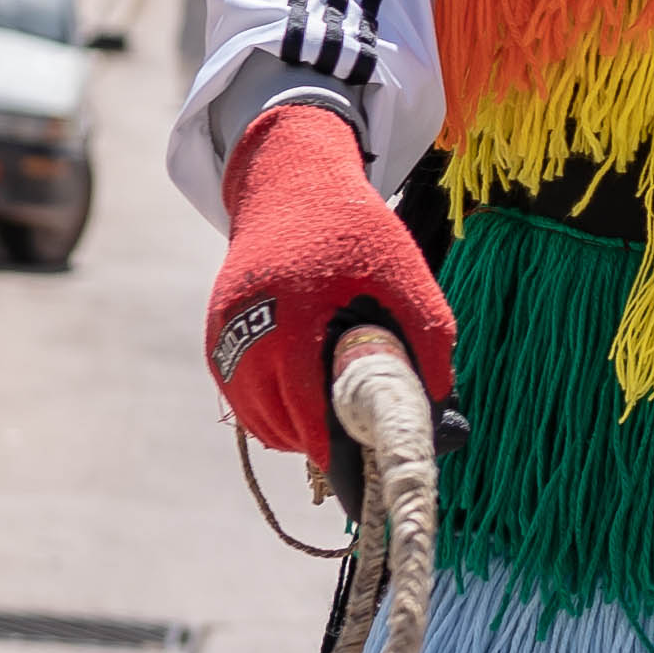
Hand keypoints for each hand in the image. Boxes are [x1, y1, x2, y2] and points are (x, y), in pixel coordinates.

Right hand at [203, 102, 454, 466]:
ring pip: (252, 412)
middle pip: (274, 418)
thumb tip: (437, 412)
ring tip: (327, 431)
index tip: (352, 466)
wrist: (295, 186)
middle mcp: (247, 326)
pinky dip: (268, 408)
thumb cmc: (358, 235)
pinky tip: (301, 406)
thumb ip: (426, 344)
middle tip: (349, 452)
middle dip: (311, 442)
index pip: (302, 402)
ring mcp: (224, 330)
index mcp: (295, 313)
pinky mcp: (216, 331)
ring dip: (288, 430)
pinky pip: (240, 391)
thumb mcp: (408, 283)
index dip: (326, 442)